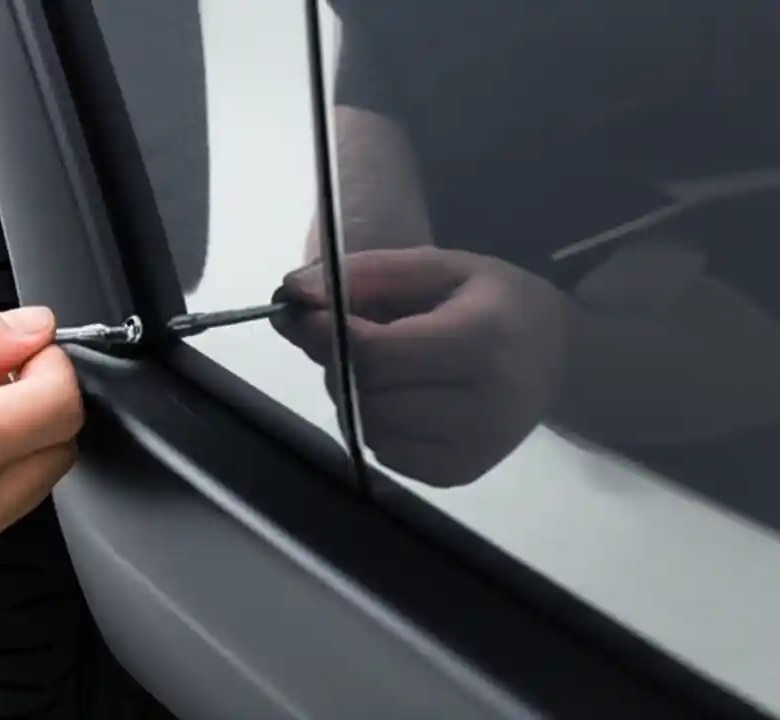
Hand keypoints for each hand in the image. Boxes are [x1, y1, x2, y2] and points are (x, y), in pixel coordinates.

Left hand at [273, 247, 567, 486]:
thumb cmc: (491, 301)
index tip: (300, 315)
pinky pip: (384, 451)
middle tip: (347, 337)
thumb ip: (364, 275)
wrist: (559, 354)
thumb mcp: (437, 267)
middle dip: (339, 363)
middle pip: (366, 392)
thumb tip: (291, 292)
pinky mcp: (459, 474)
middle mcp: (482, 403)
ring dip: (354, 394)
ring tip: (383, 366)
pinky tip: (404, 396)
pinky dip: (376, 422)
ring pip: (368, 426)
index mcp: (481, 340)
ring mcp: (473, 447)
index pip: (376, 353)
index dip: (326, 334)